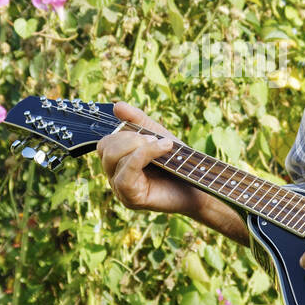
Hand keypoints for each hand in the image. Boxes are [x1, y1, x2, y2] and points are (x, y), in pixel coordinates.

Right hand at [96, 102, 202, 216]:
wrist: (200, 183)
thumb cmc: (178, 162)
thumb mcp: (157, 135)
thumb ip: (137, 120)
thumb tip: (117, 105)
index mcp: (119, 162)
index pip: (105, 143)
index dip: (123, 133)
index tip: (149, 134)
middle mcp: (116, 176)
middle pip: (105, 148)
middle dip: (130, 138)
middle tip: (155, 139)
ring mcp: (121, 189)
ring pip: (112, 159)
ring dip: (139, 145)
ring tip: (163, 146)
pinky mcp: (130, 199)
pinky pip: (124, 175)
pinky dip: (141, 156)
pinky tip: (161, 150)